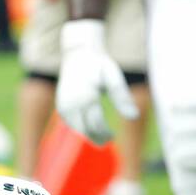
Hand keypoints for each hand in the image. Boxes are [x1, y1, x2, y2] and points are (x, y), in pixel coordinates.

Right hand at [56, 19, 138, 143]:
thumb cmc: (99, 65)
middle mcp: (72, 104)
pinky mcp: (61, 107)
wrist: (78, 55)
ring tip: (103, 136)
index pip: (96, 124)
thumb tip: (134, 117)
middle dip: (97, 137)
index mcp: (87, 97)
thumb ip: (123, 98)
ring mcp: (64, 106)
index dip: (105, 132)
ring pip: (77, 128)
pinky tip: (91, 127)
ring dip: (89, 134)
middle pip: (85, 129)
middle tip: (109, 139)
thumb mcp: (114, 77)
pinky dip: (81, 127)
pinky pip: (71, 123)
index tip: (113, 135)